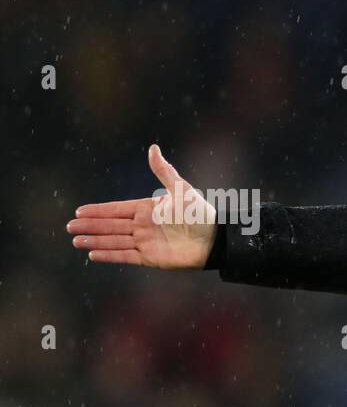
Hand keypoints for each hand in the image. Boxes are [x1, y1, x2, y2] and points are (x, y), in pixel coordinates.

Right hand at [67, 144, 216, 269]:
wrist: (216, 239)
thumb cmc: (201, 213)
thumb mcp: (181, 189)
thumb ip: (164, 171)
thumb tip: (153, 148)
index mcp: (148, 209)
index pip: (117, 209)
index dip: (98, 210)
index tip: (79, 210)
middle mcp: (143, 226)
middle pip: (111, 225)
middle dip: (90, 225)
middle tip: (69, 226)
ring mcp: (146, 242)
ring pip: (114, 241)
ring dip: (95, 240)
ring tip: (75, 240)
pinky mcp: (151, 258)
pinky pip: (126, 256)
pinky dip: (110, 255)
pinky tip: (93, 254)